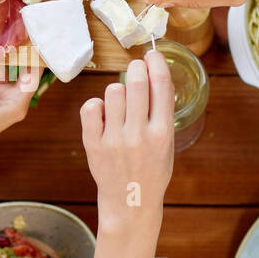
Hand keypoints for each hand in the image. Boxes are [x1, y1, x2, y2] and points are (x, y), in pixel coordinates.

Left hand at [80, 52, 174, 229]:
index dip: (156, 62)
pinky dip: (96, 106)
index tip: (152, 54)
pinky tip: (103, 114)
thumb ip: (163, 114)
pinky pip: (90, 108)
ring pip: (112, 91)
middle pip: (135, 82)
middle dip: (136, 68)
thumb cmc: (151, 171)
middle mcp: (138, 135)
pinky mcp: (93, 145)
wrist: (131, 204)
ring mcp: (114, 140)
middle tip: (135, 68)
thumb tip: (158, 76)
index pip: (161, 85)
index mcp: (162, 133)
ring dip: (117, 91)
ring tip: (120, 103)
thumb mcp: (167, 145)